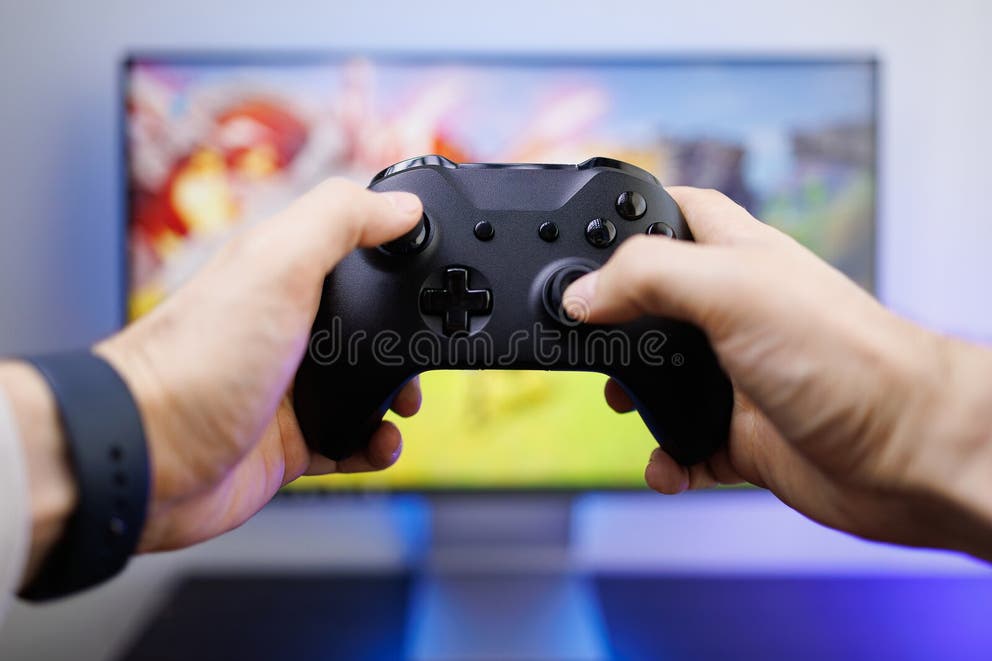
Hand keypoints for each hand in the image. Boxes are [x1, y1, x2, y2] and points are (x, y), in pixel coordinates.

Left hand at [94, 179, 424, 551]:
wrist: (147, 457)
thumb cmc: (197, 360)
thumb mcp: (276, 266)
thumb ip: (340, 221)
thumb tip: (403, 207)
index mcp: (281, 276)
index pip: (352, 254)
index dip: (395, 261)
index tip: (432, 273)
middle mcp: (286, 329)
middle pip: (368, 325)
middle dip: (404, 343)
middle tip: (420, 357)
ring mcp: (288, 389)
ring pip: (367, 387)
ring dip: (398, 398)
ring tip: (404, 407)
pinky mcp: (290, 443)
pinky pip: (352, 441)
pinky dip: (377, 445)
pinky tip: (379, 444)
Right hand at [563, 187, 991, 559]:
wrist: (907, 454)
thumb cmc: (846, 357)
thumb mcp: (733, 290)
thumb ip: (648, 277)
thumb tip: (582, 295)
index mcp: (736, 257)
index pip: (674, 212)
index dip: (629, 215)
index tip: (581, 235)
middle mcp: (734, 312)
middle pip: (653, 302)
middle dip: (615, 324)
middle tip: (592, 339)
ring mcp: (738, 375)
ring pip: (662, 380)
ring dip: (634, 399)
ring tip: (626, 406)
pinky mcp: (743, 435)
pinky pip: (684, 446)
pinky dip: (666, 460)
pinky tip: (668, 465)